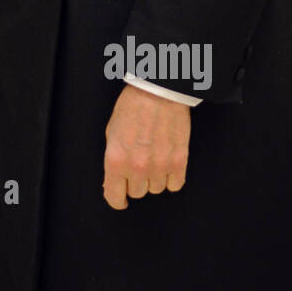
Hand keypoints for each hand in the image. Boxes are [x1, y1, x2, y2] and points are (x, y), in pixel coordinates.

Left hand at [103, 83, 190, 210]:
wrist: (158, 91)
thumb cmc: (132, 108)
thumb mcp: (112, 133)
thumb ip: (114, 160)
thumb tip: (115, 181)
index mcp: (116, 160)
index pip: (114, 196)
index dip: (117, 199)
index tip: (120, 198)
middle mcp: (137, 168)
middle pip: (137, 193)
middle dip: (135, 182)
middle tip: (138, 164)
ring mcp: (160, 166)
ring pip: (156, 189)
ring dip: (154, 178)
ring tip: (153, 157)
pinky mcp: (179, 161)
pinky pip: (175, 185)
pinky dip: (171, 177)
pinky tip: (167, 162)